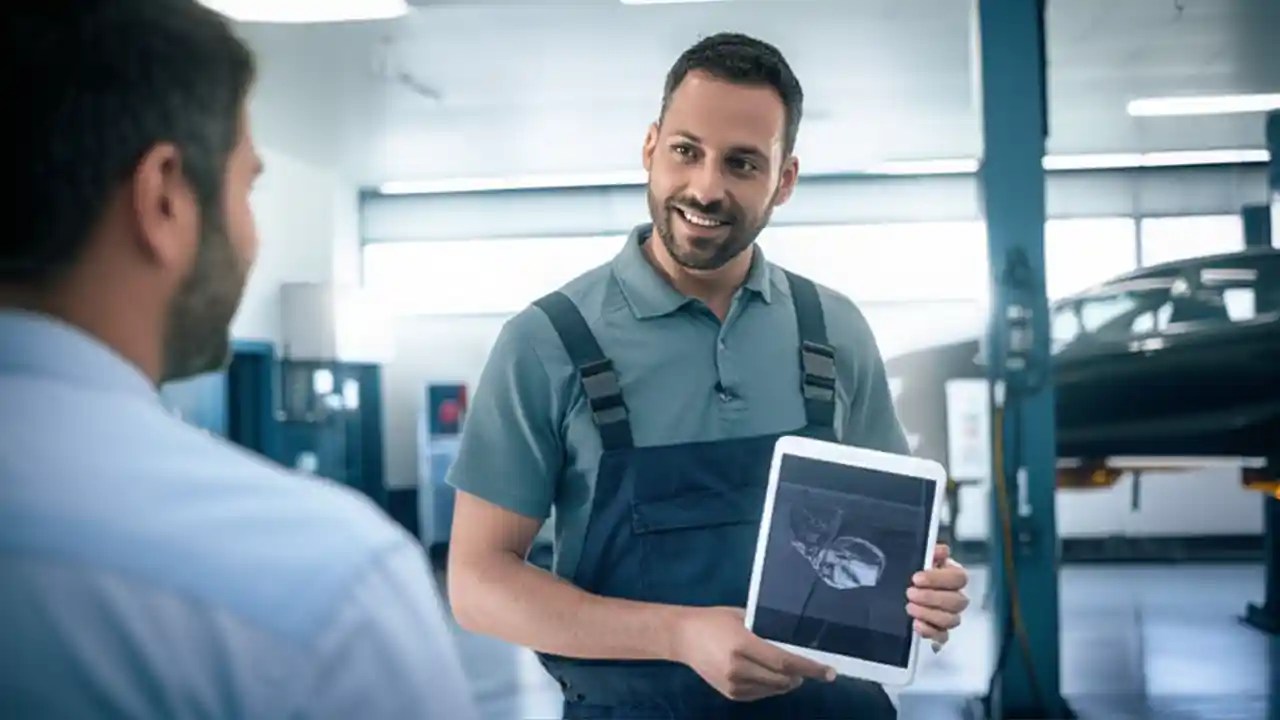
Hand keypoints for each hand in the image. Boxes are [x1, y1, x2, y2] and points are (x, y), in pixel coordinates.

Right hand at [668, 606, 836, 701]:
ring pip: (773, 689)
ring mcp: (733, 684)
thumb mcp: (742, 616)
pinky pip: (760, 694)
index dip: (810, 668)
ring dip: (787, 682)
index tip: (829, 672)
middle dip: (801, 676)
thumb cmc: (715, 620)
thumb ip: (766, 629)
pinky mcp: (730, 694)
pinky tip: (770, 675)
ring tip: (790, 671)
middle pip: (782, 679)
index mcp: (742, 644)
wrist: (683, 637)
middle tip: (811, 669)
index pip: (784, 661)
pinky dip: (771, 686)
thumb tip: (794, 640)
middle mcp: (738, 668)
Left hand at [906, 544, 968, 648]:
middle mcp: (955, 596)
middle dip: (931, 598)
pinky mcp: (939, 631)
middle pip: (958, 601)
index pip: (958, 577)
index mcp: (952, 574)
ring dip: (929, 614)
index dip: (939, 579)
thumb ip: (928, 551)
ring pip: (952, 620)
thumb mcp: (914, 558)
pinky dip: (929, 631)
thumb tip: (942, 550)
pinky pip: (942, 636)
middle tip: (910, 593)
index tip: (916, 579)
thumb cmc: (907, 572)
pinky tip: (916, 624)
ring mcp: (949, 615)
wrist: (891, 590)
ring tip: (909, 608)